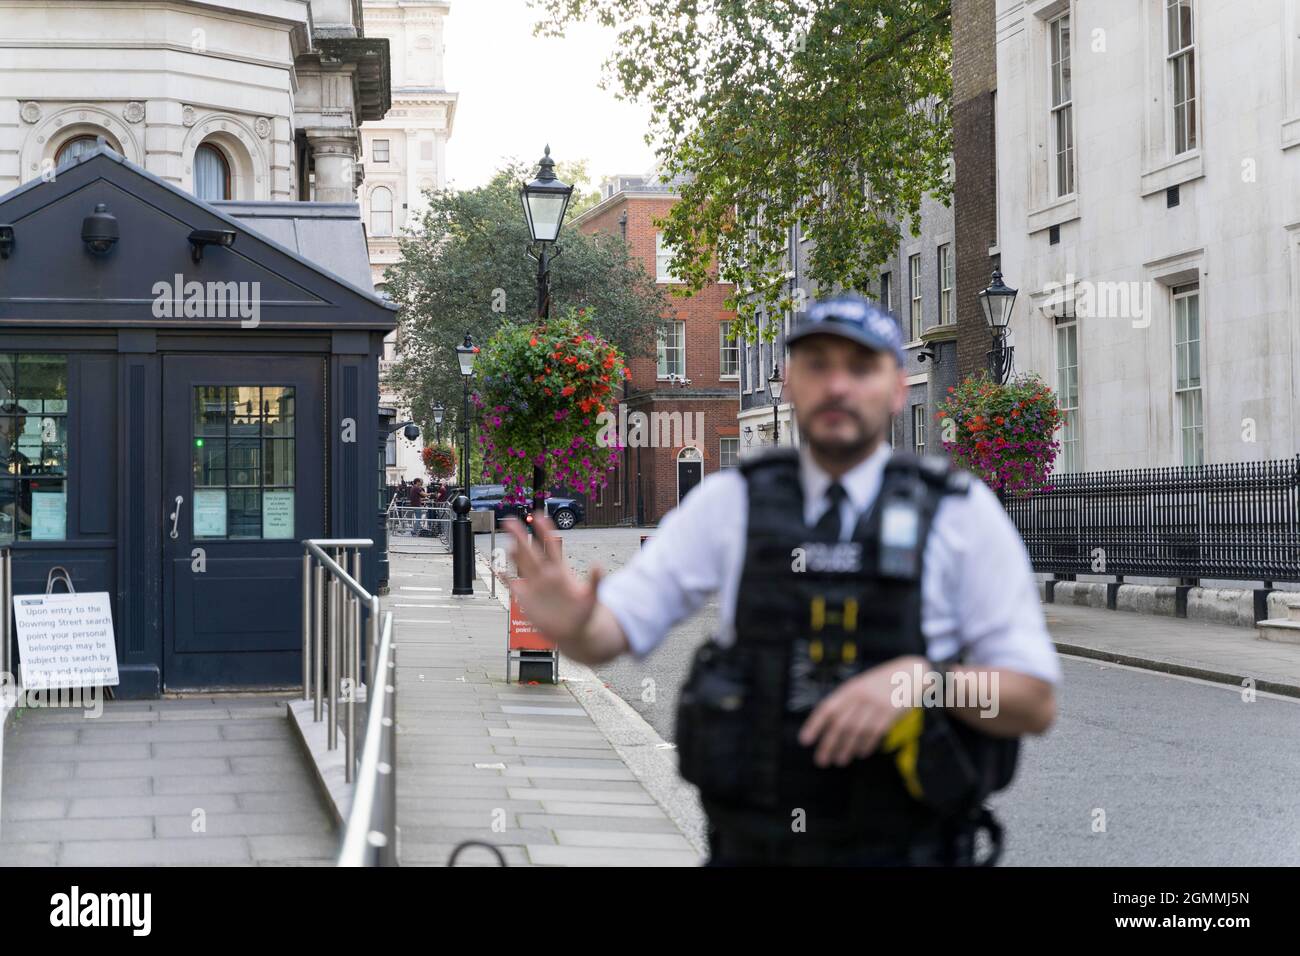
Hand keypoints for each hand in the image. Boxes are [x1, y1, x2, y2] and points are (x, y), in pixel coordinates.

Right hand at [503, 512, 605, 650]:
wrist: (575, 632)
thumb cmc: (584, 614)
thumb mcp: (592, 597)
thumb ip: (595, 582)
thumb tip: (598, 565)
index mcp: (561, 572)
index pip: (551, 546)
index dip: (545, 531)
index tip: (538, 516)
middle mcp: (546, 575)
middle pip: (531, 551)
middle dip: (521, 536)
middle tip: (510, 521)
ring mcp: (535, 586)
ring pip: (521, 565)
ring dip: (514, 553)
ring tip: (507, 540)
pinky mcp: (526, 599)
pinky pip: (512, 585)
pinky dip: (504, 577)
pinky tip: (496, 568)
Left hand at [797, 655, 926, 767]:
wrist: (909, 673)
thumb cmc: (879, 682)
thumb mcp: (860, 684)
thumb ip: (846, 701)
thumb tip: (827, 725)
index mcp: (849, 688)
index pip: (827, 708)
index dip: (814, 725)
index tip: (805, 741)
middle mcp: (861, 696)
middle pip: (840, 724)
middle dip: (829, 744)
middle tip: (821, 760)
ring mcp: (876, 705)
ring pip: (857, 732)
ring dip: (846, 748)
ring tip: (839, 760)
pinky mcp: (891, 714)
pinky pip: (875, 733)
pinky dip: (866, 745)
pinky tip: (859, 753)